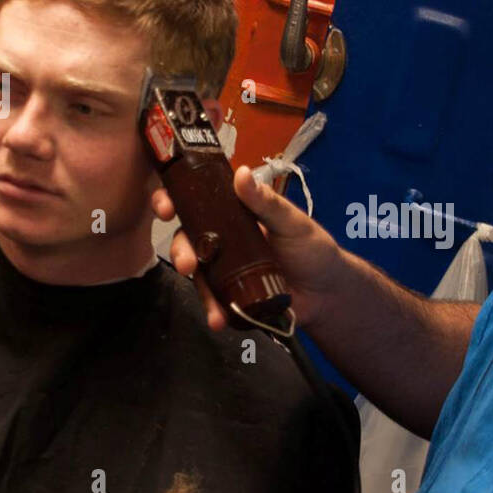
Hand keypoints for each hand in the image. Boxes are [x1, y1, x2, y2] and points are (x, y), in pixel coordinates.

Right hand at [152, 165, 345, 332]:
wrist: (328, 293)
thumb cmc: (312, 248)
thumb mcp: (293, 222)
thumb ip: (267, 202)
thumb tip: (240, 173)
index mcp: (234, 214)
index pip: (197, 202)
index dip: (173, 200)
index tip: (165, 206)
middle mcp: (223, 239)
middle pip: (188, 239)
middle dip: (180, 250)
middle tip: (186, 263)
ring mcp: (225, 269)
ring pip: (197, 274)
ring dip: (196, 287)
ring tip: (207, 301)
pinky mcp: (231, 296)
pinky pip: (214, 302)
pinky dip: (213, 311)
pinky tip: (218, 320)